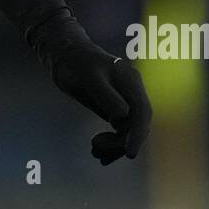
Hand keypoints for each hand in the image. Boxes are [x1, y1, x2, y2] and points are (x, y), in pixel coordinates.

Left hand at [31, 13, 151, 164]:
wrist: (65, 55)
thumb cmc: (76, 64)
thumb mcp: (89, 79)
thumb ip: (106, 97)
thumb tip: (123, 118)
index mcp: (131, 81)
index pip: (142, 112)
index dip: (138, 134)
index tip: (130, 154)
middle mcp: (132, 91)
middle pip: (136, 124)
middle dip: (120, 141)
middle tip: (95, 148)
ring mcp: (125, 100)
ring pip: (128, 130)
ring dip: (114, 145)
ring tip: (94, 152)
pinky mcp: (115, 107)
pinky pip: (119, 129)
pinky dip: (110, 142)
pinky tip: (97, 149)